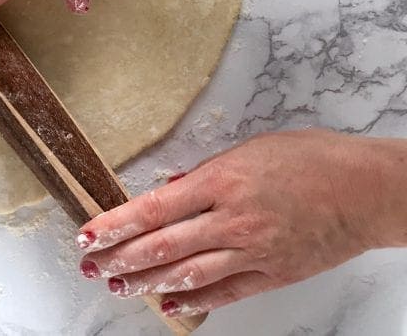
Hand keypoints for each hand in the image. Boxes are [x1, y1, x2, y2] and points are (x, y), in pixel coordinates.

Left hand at [75, 129, 406, 317]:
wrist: (366, 189)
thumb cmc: (311, 159)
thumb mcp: (248, 149)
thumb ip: (205, 173)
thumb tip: (171, 188)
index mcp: (221, 181)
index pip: (153, 208)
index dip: (115, 224)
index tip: (88, 234)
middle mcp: (232, 220)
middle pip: (162, 246)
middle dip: (120, 258)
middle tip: (91, 266)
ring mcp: (253, 251)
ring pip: (187, 274)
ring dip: (147, 282)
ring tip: (119, 286)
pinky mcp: (273, 274)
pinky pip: (225, 292)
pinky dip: (194, 301)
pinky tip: (169, 305)